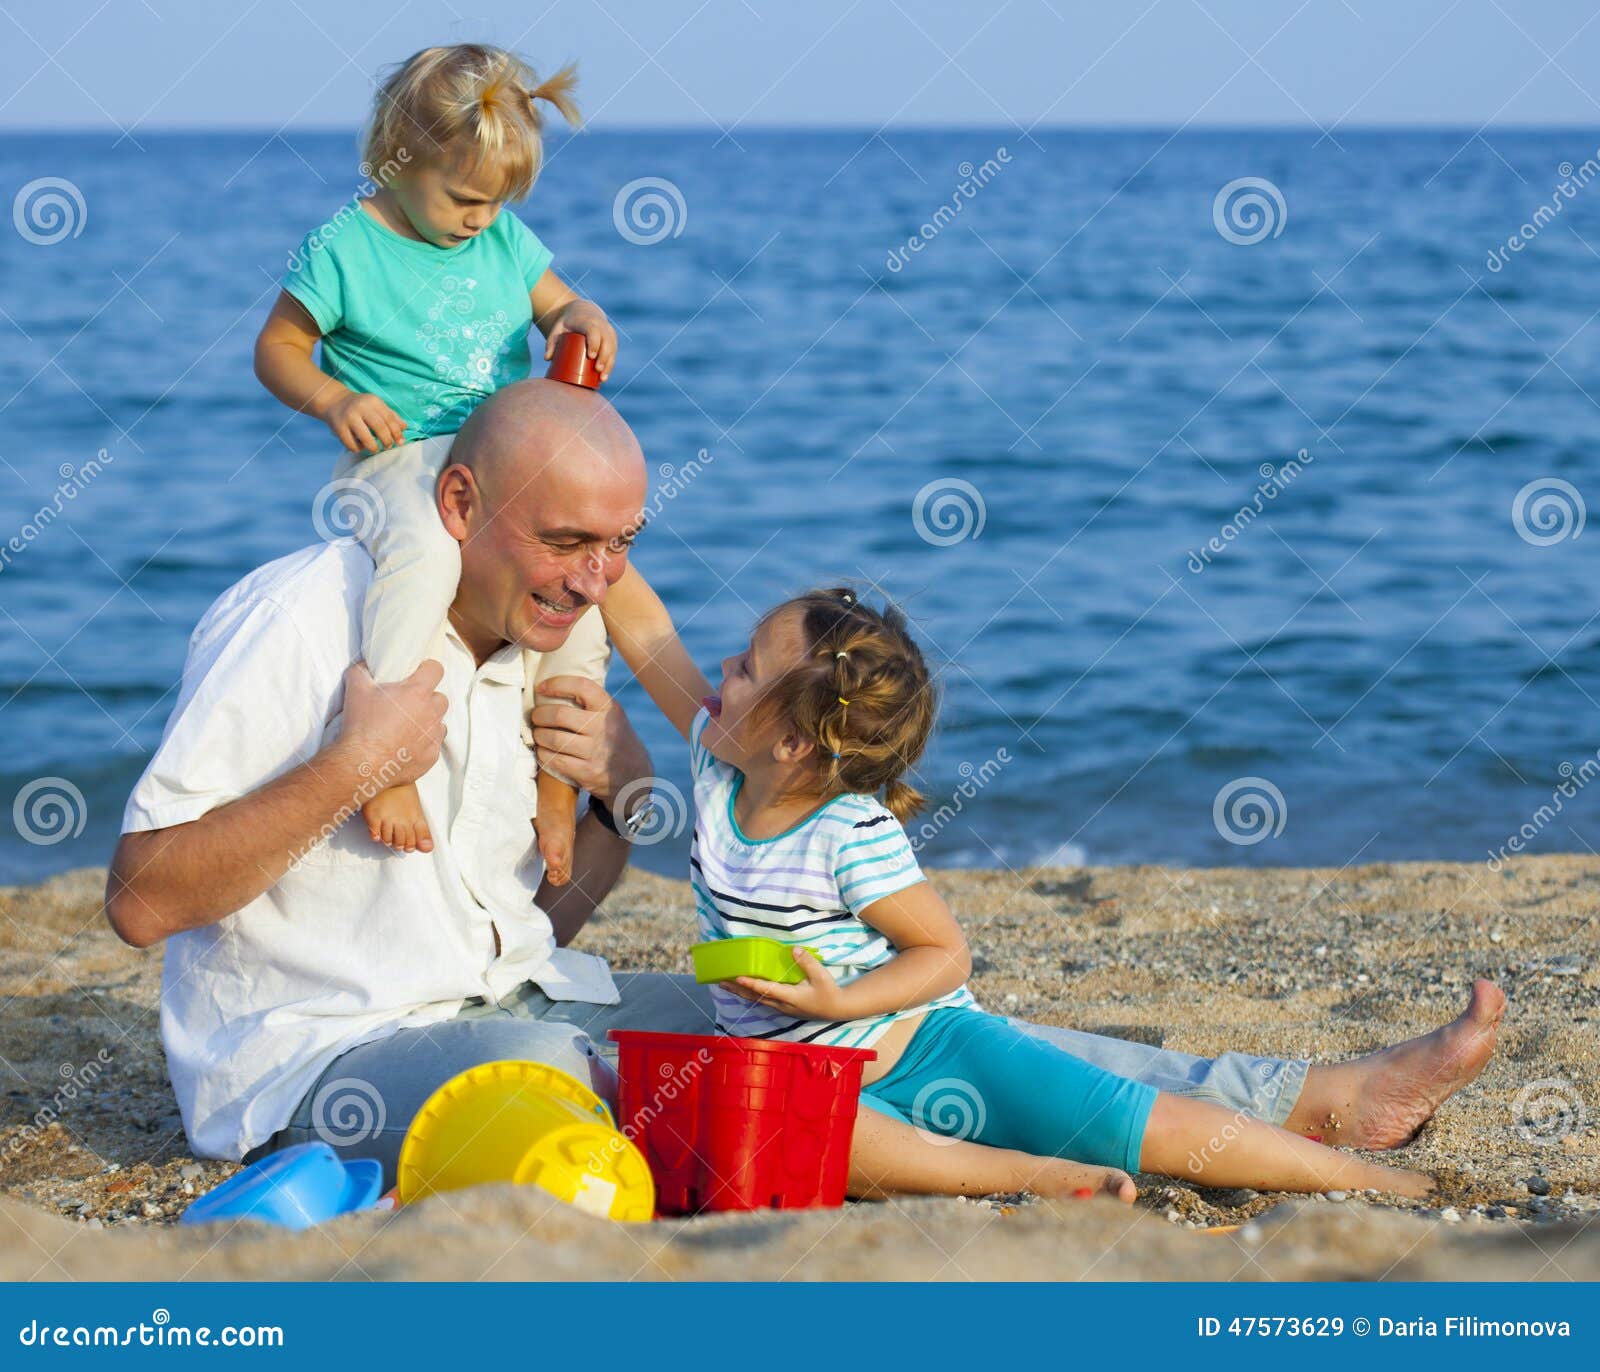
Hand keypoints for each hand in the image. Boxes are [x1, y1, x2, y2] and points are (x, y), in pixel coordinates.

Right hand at [324, 391, 406, 453]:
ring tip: (375, 449)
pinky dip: (359, 449)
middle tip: (388, 446)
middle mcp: (361, 407)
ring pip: (366, 438)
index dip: (397, 432)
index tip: (400, 442)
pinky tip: (360, 446)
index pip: (389, 418)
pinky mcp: (339, 428)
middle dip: (387, 440)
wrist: (334, 401)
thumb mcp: (376, 406)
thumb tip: (404, 428)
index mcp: (373, 401)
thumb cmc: (361, 406)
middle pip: (380, 427)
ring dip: (374, 447)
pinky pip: (352, 444)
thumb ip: (391, 415)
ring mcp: (349, 418)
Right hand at [338, 660, 447, 785]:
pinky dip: (424, 743)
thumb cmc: (360, 724)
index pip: (436, 669)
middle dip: (428, 698)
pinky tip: (406, 746)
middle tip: (408, 704)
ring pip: (439, 722)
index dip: (427, 669)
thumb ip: (361, 671)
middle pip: (440, 698)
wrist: (361, 764)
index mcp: (417, 693)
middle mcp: (431, 713)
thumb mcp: (355, 690)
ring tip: (407, 726)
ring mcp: (433, 736)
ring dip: (428, 721)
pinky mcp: (431, 757)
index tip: (418, 674)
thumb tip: (364, 664)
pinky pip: (434, 745)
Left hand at [530, 675, 649, 808]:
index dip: (557, 684)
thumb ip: (591, 703)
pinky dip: (543, 754)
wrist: (634, 774)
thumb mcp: (613, 716)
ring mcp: (596, 751)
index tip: (540, 687)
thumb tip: (552, 688)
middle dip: (539, 715)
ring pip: (553, 739)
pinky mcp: (587, 772)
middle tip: (535, 717)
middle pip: (559, 715)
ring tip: (538, 734)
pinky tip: (544, 751)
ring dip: (538, 736)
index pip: (581, 686)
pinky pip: (554, 760)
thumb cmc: (615, 739)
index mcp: (610, 708)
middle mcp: (604, 727)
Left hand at [543, 300, 617, 379]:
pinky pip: (613, 350)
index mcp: (588, 321)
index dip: (594, 343)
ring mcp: (608, 331)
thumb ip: (551, 342)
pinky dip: (611, 363)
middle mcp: (601, 325)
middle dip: (604, 357)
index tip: (591, 356)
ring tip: (602, 377)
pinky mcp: (612, 338)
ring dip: (609, 363)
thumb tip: (547, 359)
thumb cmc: (568, 323)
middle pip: (606, 342)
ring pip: (612, 348)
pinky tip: (607, 374)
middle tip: (597, 370)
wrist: (582, 311)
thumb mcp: (558, 329)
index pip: (594, 331)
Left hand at [721, 950, 846, 1018]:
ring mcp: (782, 1007)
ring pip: (757, 1000)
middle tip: (720, 981)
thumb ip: (807, 963)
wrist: (837, 1009)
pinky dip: (750, 994)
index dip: (751, 984)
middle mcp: (782, 1004)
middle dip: (738, 989)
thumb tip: (793, 950)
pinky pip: (762, 1000)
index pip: (767, 990)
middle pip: (755, 997)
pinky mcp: (783, 1007)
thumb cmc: (829, 992)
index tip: (737, 978)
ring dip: (741, 992)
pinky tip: (744, 989)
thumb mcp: (821, 976)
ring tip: (726, 984)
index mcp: (790, 997)